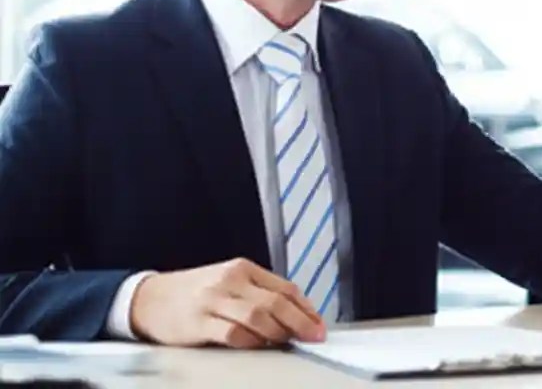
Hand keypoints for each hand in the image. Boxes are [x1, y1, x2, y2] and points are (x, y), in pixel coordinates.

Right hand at [130, 258, 325, 347]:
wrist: (148, 299)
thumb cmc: (194, 294)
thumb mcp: (229, 283)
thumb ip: (258, 294)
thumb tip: (297, 317)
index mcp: (243, 269)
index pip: (285, 288)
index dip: (307, 309)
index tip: (319, 325)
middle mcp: (230, 280)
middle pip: (276, 302)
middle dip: (301, 322)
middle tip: (314, 337)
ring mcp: (214, 300)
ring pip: (258, 317)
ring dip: (278, 333)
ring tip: (288, 343)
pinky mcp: (199, 321)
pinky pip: (233, 334)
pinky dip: (250, 342)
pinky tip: (257, 347)